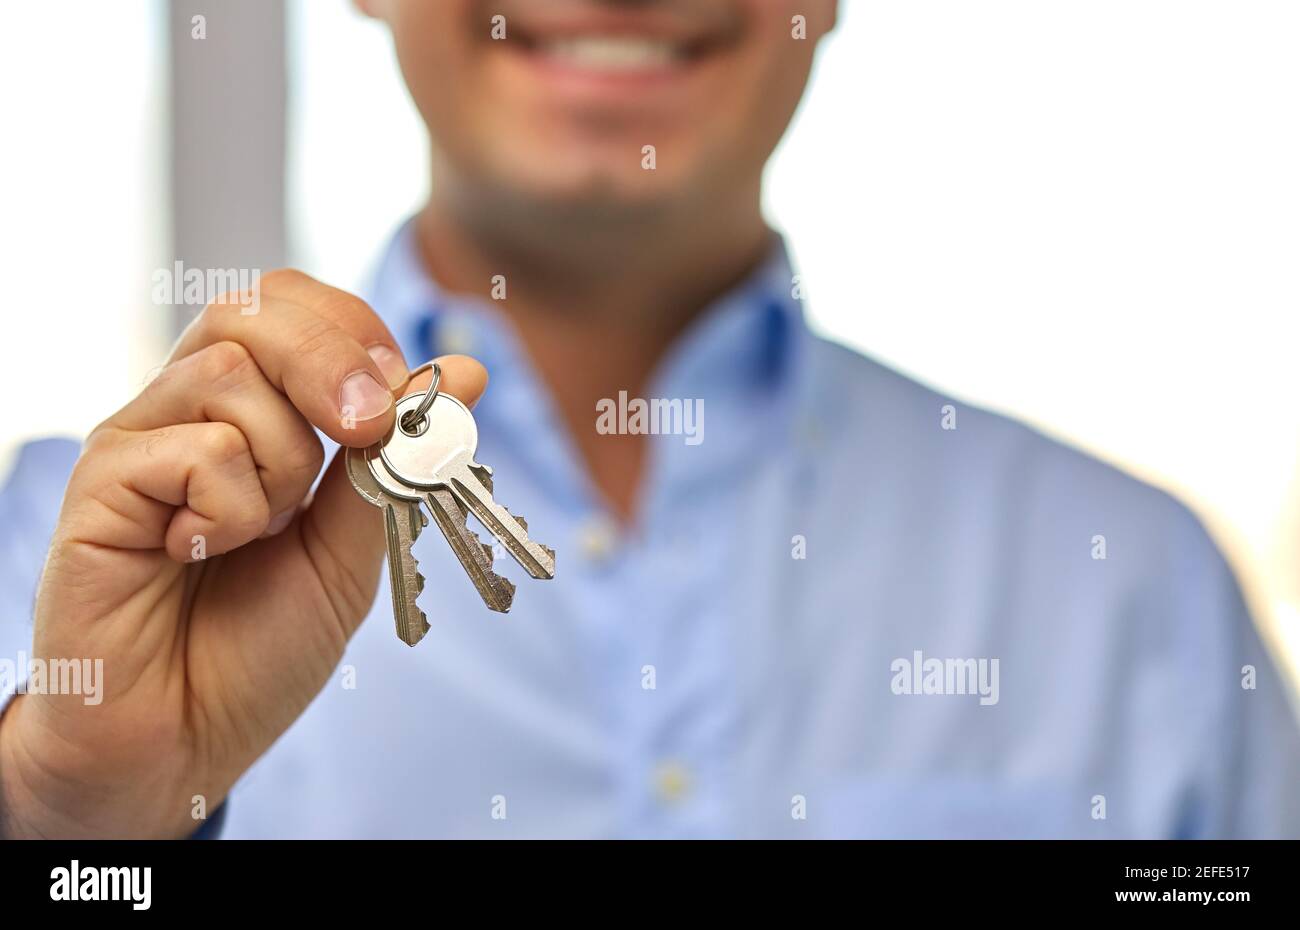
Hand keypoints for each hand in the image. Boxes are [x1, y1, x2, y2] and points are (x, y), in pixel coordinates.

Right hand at [0, 271, 485, 837]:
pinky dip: (228, 511)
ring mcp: (142, 438)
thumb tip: (466, 373)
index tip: (399, 400)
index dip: (357, 334)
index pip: (297, 305)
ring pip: (230, 374)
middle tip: (364, 431)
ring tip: (255, 534)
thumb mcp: (352, 549)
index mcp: (254, 412)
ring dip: (280, 464)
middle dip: (332, 361)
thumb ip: (395, 461)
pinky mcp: (101, 481)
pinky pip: (193, 448)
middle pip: (256, 307)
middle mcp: (191, 409)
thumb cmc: (261, 646)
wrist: (185, 737)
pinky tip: (197, 555)